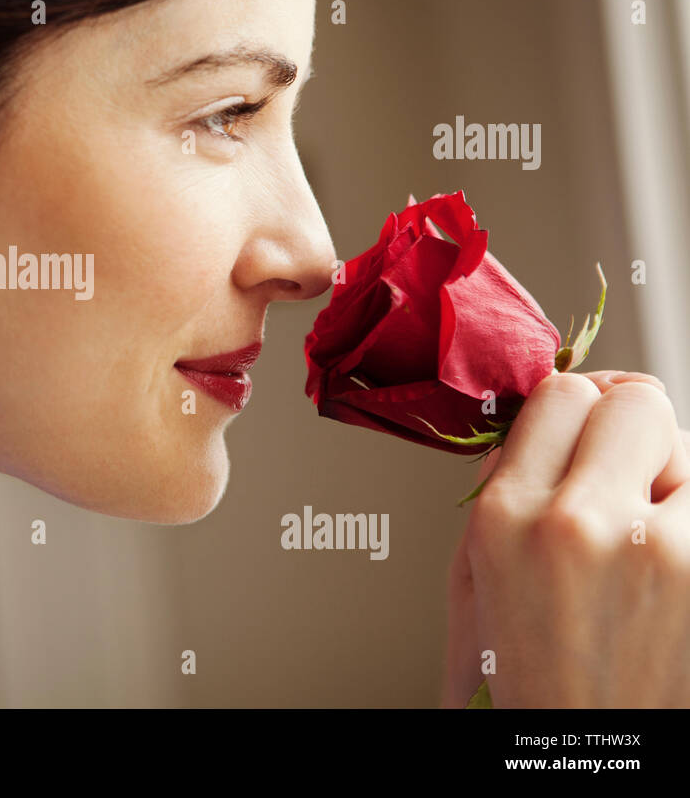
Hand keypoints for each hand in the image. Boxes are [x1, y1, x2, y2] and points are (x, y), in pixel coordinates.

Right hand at [441, 370, 689, 706]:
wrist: (588, 753)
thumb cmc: (531, 673)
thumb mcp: (476, 574)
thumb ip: (506, 485)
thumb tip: (544, 422)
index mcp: (507, 517)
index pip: (561, 393)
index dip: (575, 407)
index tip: (579, 426)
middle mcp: (581, 523)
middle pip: (637, 402)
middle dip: (631, 428)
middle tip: (623, 465)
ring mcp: (662, 551)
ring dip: (672, 476)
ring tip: (649, 530)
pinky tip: (671, 557)